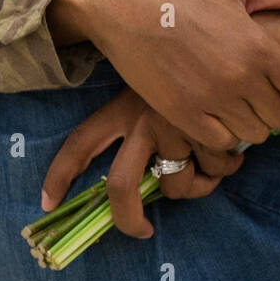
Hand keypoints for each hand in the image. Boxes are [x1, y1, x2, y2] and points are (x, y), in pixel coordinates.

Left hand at [41, 87, 244, 236]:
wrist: (231, 49)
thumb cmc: (190, 79)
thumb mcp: (153, 96)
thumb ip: (143, 136)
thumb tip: (144, 191)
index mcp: (122, 108)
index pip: (81, 142)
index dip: (59, 175)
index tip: (47, 204)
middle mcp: (143, 118)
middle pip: (121, 185)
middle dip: (128, 219)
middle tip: (140, 231)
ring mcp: (175, 125)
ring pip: (178, 185)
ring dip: (198, 184)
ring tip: (209, 163)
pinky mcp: (209, 130)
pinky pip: (215, 172)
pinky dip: (225, 169)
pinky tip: (231, 149)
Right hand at [47, 0, 279, 152]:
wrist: (124, 5)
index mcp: (258, 48)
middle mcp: (239, 79)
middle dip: (278, 107)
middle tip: (263, 91)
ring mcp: (210, 101)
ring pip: (253, 134)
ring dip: (251, 121)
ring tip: (239, 100)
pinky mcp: (181, 115)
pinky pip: (220, 142)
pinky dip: (223, 131)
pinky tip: (216, 110)